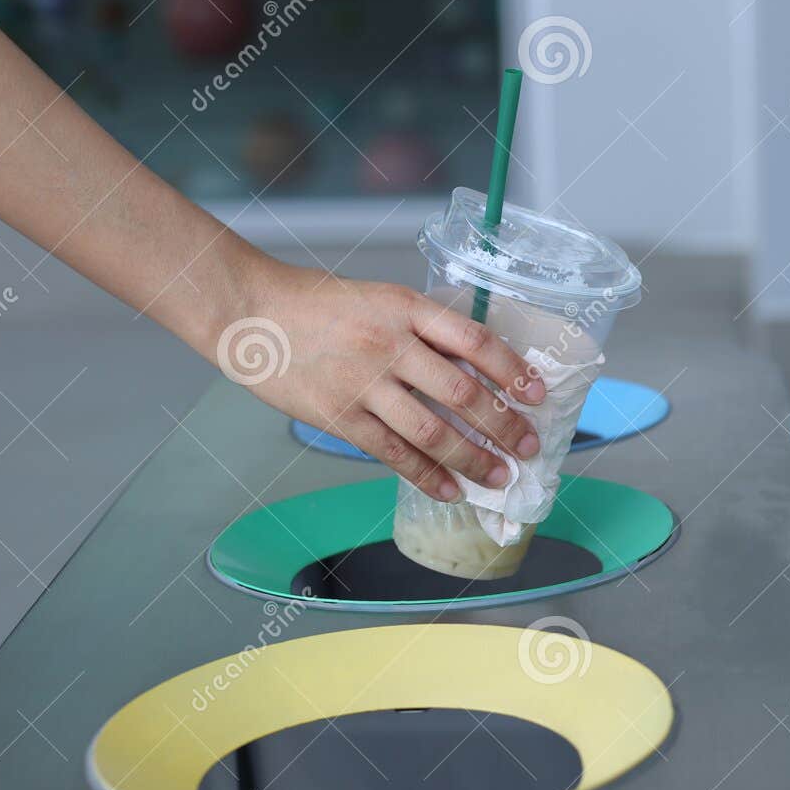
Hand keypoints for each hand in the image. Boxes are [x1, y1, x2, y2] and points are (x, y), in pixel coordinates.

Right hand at [222, 257, 545, 501]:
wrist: (252, 314)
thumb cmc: (320, 306)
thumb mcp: (382, 299)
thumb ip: (425, 330)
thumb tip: (478, 369)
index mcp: (407, 309)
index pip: (475, 340)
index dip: (513, 369)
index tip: (537, 393)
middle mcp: (390, 345)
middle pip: (462, 392)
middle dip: (503, 424)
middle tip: (529, 446)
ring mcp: (364, 384)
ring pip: (433, 431)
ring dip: (473, 458)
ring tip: (499, 476)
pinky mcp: (340, 416)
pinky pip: (393, 453)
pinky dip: (427, 476)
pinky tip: (450, 490)